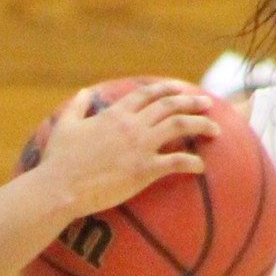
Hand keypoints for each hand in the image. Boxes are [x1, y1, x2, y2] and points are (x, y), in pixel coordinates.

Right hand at [41, 80, 218, 216]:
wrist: (60, 186)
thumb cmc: (59, 160)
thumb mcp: (65, 125)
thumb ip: (77, 106)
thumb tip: (84, 92)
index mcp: (115, 113)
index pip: (147, 94)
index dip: (167, 89)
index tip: (180, 88)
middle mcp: (132, 125)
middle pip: (169, 105)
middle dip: (192, 102)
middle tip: (208, 103)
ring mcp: (140, 146)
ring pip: (178, 126)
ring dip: (200, 124)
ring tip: (216, 129)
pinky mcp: (144, 170)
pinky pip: (176, 163)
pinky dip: (192, 163)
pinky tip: (202, 167)